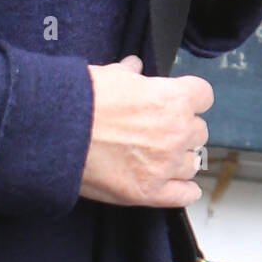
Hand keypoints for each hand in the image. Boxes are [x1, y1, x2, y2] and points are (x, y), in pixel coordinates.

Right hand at [78, 55, 210, 207]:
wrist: (57, 130)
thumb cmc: (81, 99)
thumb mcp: (109, 74)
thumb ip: (130, 74)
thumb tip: (133, 67)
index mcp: (171, 98)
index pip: (203, 95)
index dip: (190, 96)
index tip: (180, 100)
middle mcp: (176, 132)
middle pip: (199, 131)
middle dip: (182, 128)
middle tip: (160, 127)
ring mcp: (165, 165)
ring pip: (193, 162)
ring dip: (180, 157)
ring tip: (160, 155)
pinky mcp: (151, 192)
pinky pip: (184, 194)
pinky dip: (183, 190)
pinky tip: (177, 184)